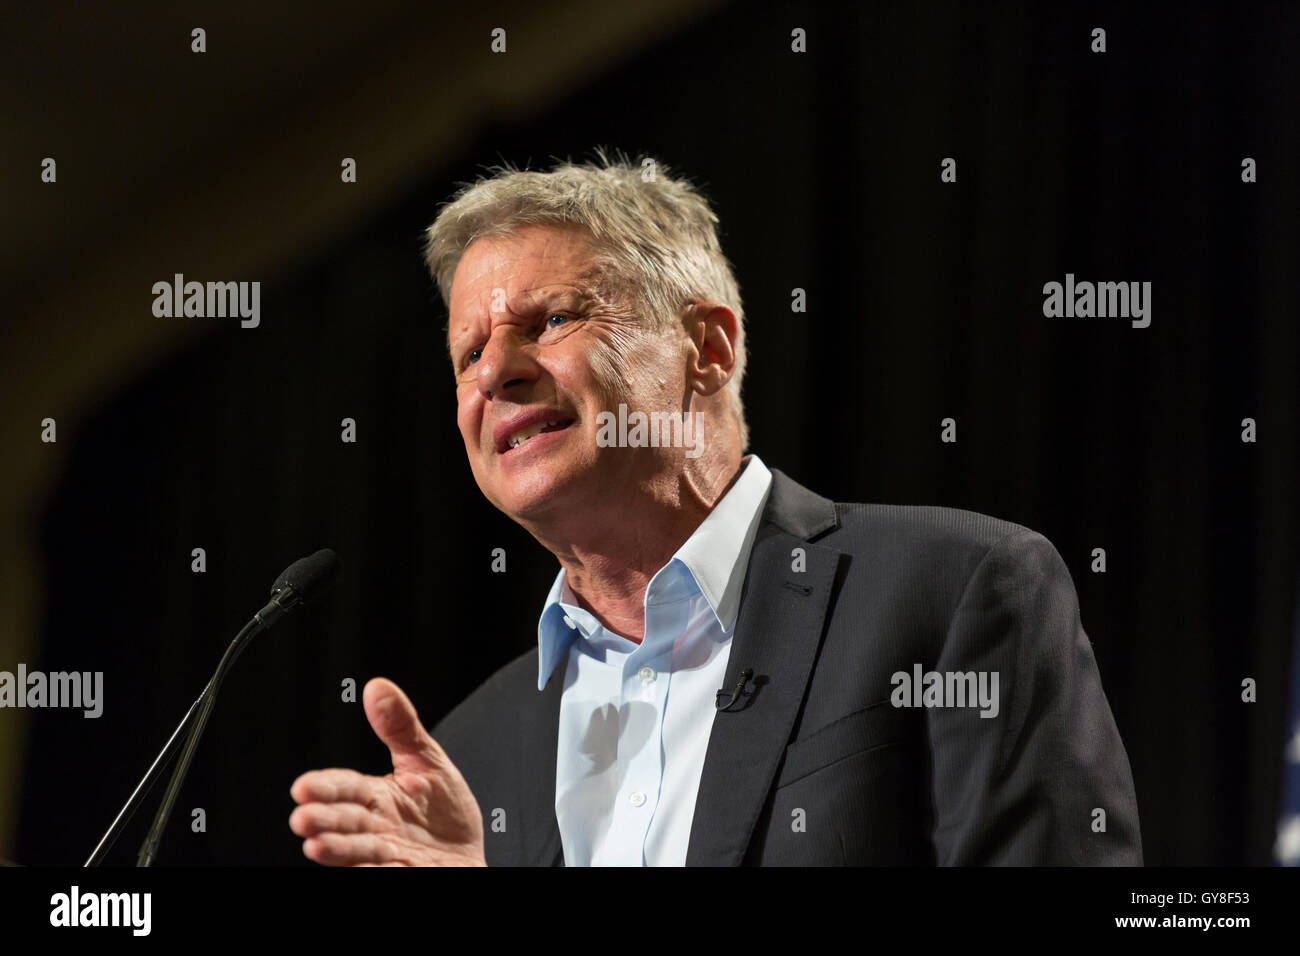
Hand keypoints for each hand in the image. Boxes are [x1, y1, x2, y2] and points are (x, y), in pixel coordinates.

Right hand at [289, 677, 485, 865]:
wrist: (468, 856)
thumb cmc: (444, 813)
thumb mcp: (427, 761)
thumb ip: (401, 727)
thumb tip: (377, 686)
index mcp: (377, 798)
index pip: (346, 789)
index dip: (325, 789)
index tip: (303, 787)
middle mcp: (376, 828)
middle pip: (345, 822)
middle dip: (324, 820)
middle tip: (303, 818)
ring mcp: (388, 856)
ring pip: (357, 852)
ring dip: (337, 850)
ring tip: (316, 846)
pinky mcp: (403, 874)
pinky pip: (384, 873)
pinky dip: (371, 870)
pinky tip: (364, 865)